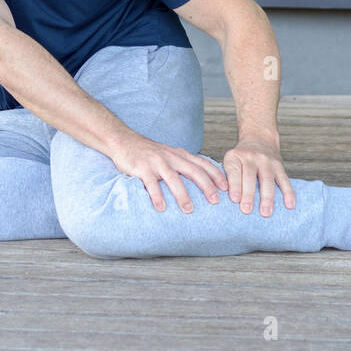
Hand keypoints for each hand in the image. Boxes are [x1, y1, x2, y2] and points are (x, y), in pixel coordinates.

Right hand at [110, 135, 228, 212]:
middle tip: (215, 201)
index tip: (226, 188)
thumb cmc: (149, 153)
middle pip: (193, 171)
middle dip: (206, 186)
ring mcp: (157, 162)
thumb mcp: (170, 155)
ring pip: (173, 179)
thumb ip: (184, 164)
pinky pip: (151, 184)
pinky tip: (161, 208)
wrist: (124, 141)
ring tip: (189, 209)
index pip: (202, 163)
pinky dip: (157, 196)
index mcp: (180, 154)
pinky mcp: (142, 168)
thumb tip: (203, 181)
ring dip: (182, 195)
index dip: (216, 175)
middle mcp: (171, 157)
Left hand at [222, 140, 295, 215]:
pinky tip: (289, 205)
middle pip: (250, 176)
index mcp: (235, 157)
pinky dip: (288, 193)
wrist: (259, 137)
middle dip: (248, 194)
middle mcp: (250, 157)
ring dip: (267, 197)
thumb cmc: (241, 157)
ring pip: (267, 180)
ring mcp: (266, 160)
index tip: (234, 200)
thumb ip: (228, 177)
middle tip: (246, 210)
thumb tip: (227, 200)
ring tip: (265, 213)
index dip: (234, 185)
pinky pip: (284, 180)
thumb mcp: (230, 160)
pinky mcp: (279, 165)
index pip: (234, 172)